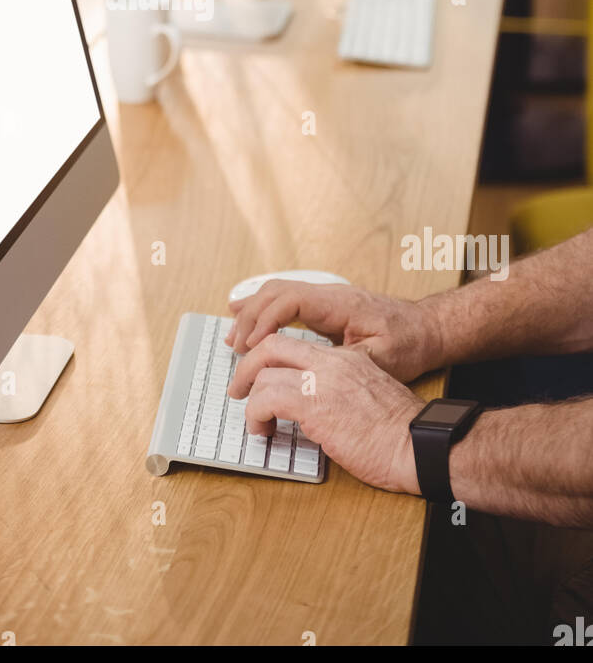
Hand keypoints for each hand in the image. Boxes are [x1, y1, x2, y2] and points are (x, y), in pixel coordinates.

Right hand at [225, 281, 441, 382]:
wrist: (428, 328)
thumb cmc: (410, 344)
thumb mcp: (383, 359)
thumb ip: (347, 362)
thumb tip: (311, 370)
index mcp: (340, 304)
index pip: (289, 301)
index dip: (264, 321)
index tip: (250, 347)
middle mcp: (329, 294)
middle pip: (276, 292)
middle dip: (250, 318)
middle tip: (234, 349)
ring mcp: (326, 297)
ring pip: (278, 292)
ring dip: (253, 312)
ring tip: (233, 338)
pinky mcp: (325, 306)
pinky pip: (286, 299)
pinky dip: (264, 309)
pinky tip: (247, 318)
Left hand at [228, 335, 422, 494]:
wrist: (420, 445)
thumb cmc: (401, 434)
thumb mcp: (370, 398)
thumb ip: (343, 392)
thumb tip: (318, 410)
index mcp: (346, 359)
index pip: (296, 344)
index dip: (271, 358)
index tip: (261, 375)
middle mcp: (331, 363)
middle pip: (272, 346)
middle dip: (247, 366)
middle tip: (239, 388)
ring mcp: (321, 381)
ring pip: (263, 373)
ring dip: (250, 399)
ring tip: (256, 421)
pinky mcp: (313, 405)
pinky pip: (266, 399)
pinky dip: (255, 414)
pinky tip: (263, 430)